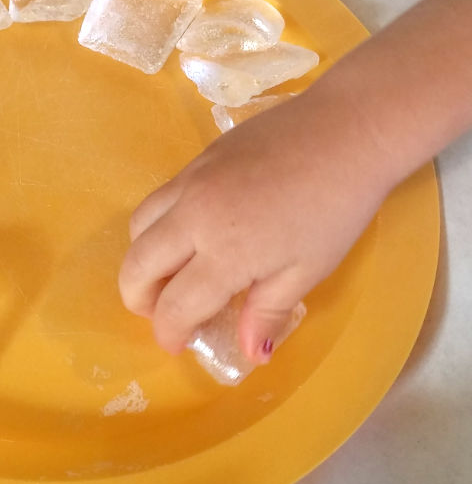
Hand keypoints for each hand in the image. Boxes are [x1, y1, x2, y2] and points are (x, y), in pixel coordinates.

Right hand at [118, 86, 393, 362]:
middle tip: (157, 311)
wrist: (345, 130)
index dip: (169, 333)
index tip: (176, 346)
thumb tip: (250, 353)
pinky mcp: (196, 159)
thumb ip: (268, 311)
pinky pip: (158, 198)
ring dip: (142, 258)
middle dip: (137, 299)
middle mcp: (194, 217)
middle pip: (137, 265)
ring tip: (167, 271)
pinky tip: (188, 233)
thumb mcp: (308, 269)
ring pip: (138, 225)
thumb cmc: (335, 208)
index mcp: (226, 252)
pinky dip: (157, 225)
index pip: (176, 305)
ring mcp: (190, 182)